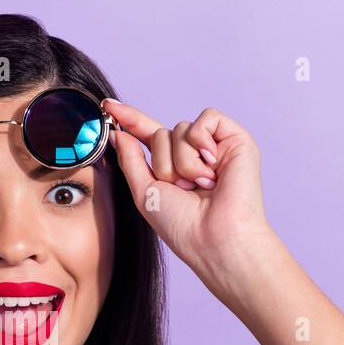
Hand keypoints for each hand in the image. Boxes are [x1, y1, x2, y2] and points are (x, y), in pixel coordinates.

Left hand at [106, 101, 274, 291]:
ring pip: (181, 129)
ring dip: (183, 162)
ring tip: (201, 185)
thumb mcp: (145, 193)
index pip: (149, 136)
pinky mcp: (236, 139)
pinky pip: (206, 119)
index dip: (130, 120)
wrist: (215, 238)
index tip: (107, 106)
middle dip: (164, 164)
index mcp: (174, 167)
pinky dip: (202, 142)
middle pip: (163, 133)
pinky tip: (213, 166)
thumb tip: (119, 132)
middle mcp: (195, 155)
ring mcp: (215, 146)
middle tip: (183, 189)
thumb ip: (130, 160)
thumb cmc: (182, 226)